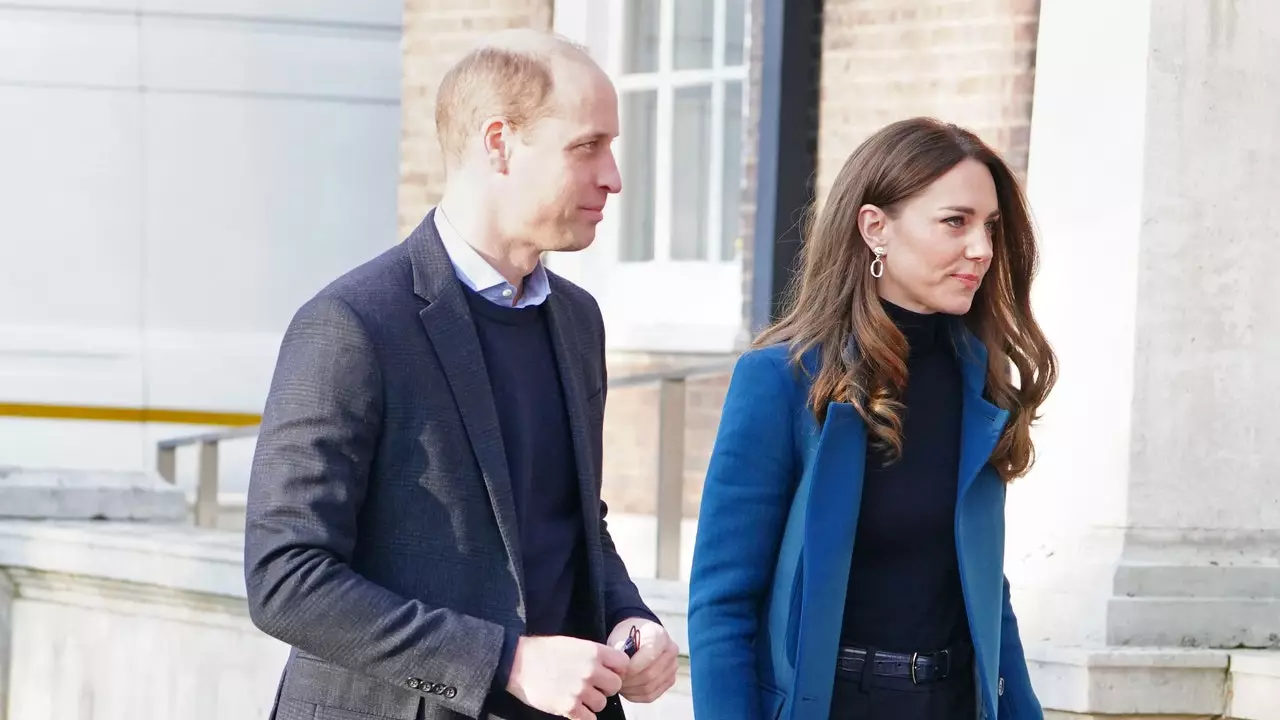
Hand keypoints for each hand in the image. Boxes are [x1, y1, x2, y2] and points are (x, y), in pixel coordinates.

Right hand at [506, 635, 628, 719]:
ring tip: (577, 695)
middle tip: (591, 686)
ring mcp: (580, 690)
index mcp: (594, 652)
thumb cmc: (544, 651)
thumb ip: (595, 655)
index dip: (617, 669)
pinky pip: (589, 718)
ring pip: (601, 703)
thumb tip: (611, 667)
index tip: (608, 672)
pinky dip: (583, 715)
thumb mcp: (574, 644)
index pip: (623, 664)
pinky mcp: (568, 707)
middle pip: (615, 686)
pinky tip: (573, 707)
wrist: (518, 663)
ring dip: (592, 702)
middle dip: (605, 687)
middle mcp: (591, 670)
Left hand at [606, 618, 678, 702]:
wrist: (638, 637)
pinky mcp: (669, 680)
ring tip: (618, 683)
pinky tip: (626, 689)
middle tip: (615, 680)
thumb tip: (620, 667)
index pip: (649, 657)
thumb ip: (619, 649)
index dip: (630, 668)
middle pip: (649, 675)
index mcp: (659, 636)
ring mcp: (672, 667)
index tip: (617, 669)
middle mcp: (671, 651)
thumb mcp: (620, 635)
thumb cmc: (628, 635)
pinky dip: (635, 695)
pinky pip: (650, 695)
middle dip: (628, 680)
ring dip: (630, 689)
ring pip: (649, 687)